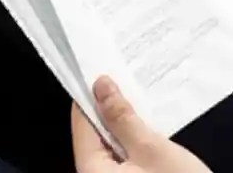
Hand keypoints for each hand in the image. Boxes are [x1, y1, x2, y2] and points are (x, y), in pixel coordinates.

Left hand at [72, 76, 210, 172]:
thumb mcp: (152, 148)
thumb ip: (123, 117)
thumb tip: (101, 88)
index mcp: (91, 171)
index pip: (81, 124)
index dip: (90, 94)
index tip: (100, 70)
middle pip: (93, 135)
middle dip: (109, 108)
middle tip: (126, 81)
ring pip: (108, 146)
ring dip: (123, 125)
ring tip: (140, 104)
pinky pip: (121, 159)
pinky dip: (132, 142)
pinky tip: (147, 130)